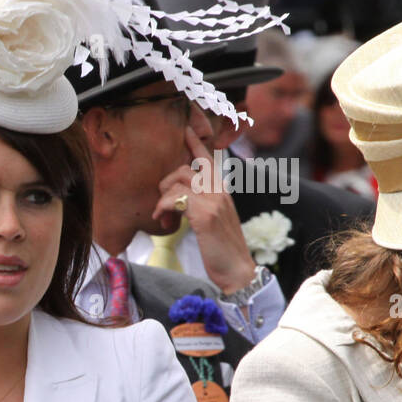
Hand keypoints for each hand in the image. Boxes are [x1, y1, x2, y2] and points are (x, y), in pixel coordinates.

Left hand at [151, 126, 256, 294]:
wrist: (238, 271)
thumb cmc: (222, 250)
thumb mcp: (212, 222)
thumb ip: (201, 206)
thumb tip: (180, 201)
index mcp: (222, 191)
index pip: (207, 160)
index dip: (194, 144)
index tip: (185, 130)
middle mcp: (220, 191)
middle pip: (186, 168)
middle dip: (166, 184)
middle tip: (163, 208)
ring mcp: (214, 201)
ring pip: (178, 181)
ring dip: (163, 201)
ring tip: (165, 221)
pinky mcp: (205, 214)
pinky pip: (174, 199)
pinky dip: (163, 210)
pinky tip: (165, 224)